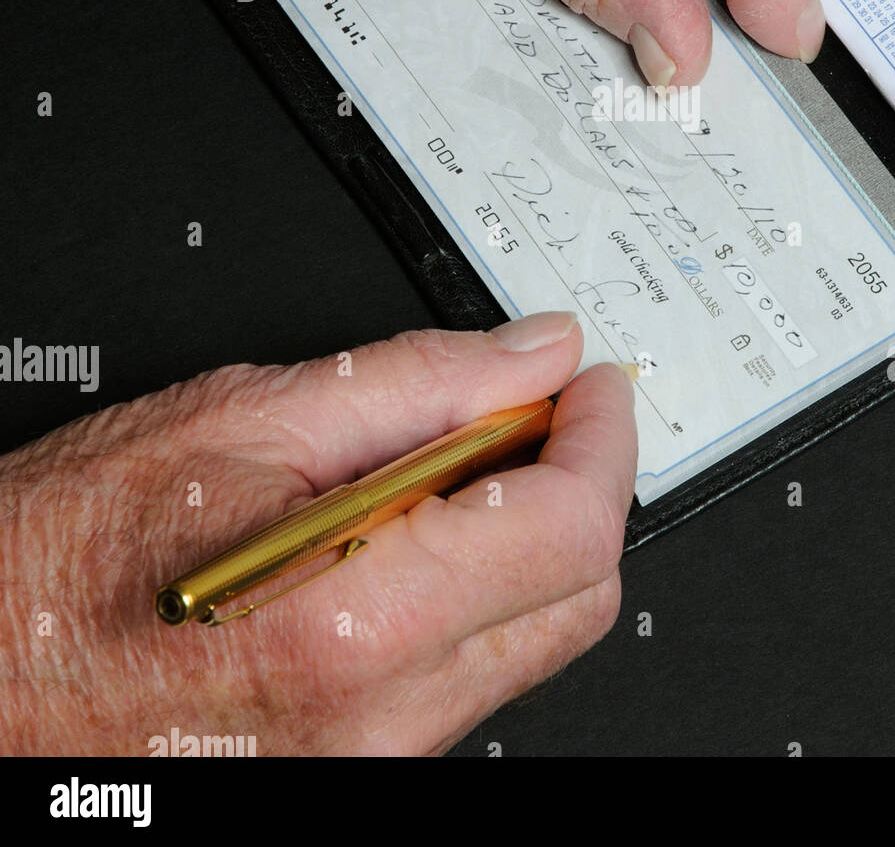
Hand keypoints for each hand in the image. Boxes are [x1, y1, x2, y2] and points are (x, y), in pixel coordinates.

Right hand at [0, 312, 634, 754]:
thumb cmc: (57, 560)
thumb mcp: (239, 420)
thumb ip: (415, 381)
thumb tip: (530, 352)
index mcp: (352, 621)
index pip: (571, 529)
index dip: (603, 439)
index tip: (593, 385)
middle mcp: (377, 720)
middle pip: (575, 597)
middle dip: (582, 487)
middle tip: (544, 412)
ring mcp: (369, 764)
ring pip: (527, 642)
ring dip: (527, 540)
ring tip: (456, 468)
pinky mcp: (354, 776)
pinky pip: (464, 681)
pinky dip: (473, 596)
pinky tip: (413, 539)